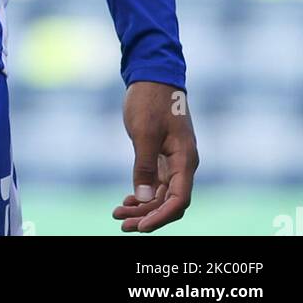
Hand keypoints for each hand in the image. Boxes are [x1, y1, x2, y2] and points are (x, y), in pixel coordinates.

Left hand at [113, 81, 198, 231]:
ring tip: (118, 214)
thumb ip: (144, 166)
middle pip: (168, 201)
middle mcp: (182, 164)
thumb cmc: (150, 100)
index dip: (161, 217)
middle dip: (147, 216)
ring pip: (160, 194)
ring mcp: (173, 160)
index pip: (178, 200)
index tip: (140, 227)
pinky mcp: (162, 155)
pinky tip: (127, 200)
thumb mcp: (143, 132)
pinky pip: (155, 182)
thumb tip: (144, 198)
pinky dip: (142, 193)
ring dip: (142, 207)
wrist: (152, 75)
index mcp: (185, 159)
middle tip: (122, 224)